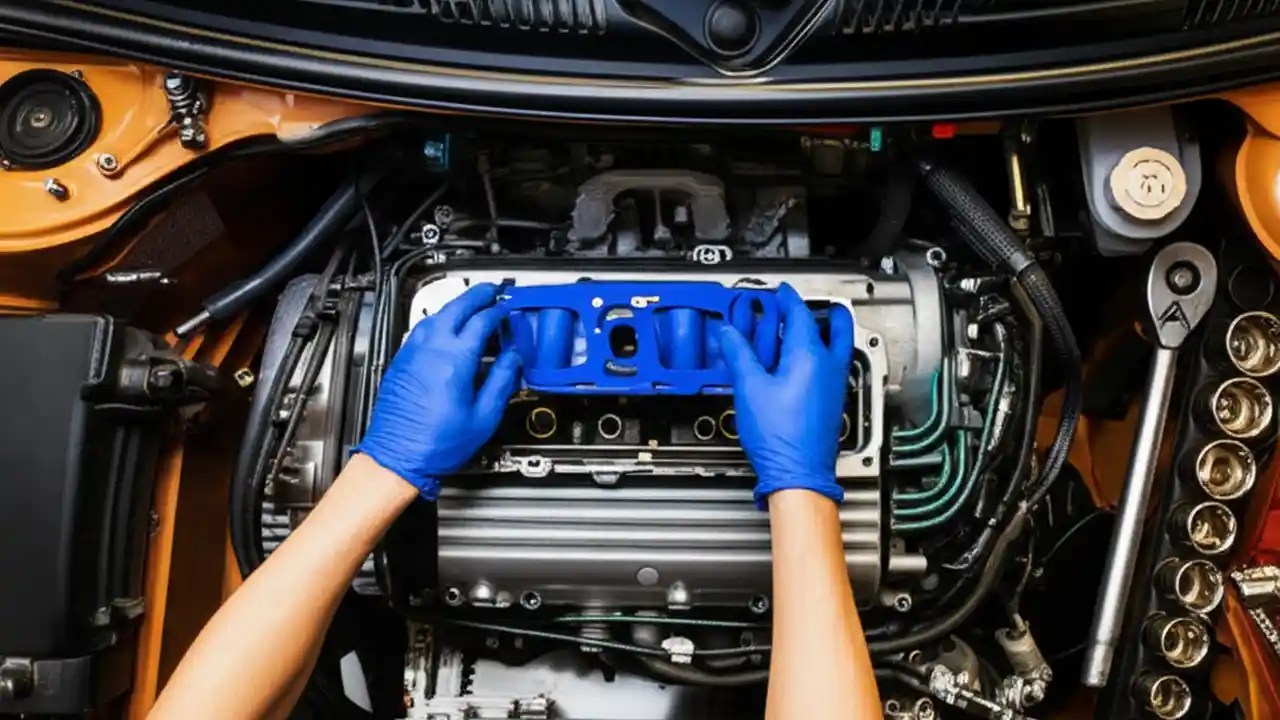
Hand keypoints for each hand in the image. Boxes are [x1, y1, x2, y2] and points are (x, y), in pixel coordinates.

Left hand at [356, 283, 520, 499]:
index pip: (481, 322)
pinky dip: (439, 320)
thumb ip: (502, 381)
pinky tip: (446, 327)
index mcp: (455, 359)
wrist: (398, 456)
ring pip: (436, 315)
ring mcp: (412, 352)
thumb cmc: (436, 443)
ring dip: (456, 306)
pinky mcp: (401, 361)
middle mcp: (431, 349)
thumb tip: (514, 359)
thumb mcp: (484, 415)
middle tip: (491, 291)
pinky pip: (422, 329)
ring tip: (471, 305)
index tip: (508, 309)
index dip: (498, 312)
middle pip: (456, 308)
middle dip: (476, 296)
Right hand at [719, 283, 853, 507]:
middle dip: (822, 308)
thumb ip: (739, 355)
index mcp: (809, 356)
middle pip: (835, 324)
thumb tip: (728, 334)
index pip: (800, 313)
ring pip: (838, 343)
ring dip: (827, 328)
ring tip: (812, 324)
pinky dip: (822, 351)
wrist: (798, 472)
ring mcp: (835, 383)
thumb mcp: (750, 388)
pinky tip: (804, 360)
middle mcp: (829, 366)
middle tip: (808, 302)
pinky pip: (833, 363)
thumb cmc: (780, 437)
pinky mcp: (833, 399)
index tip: (779, 292)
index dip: (787, 298)